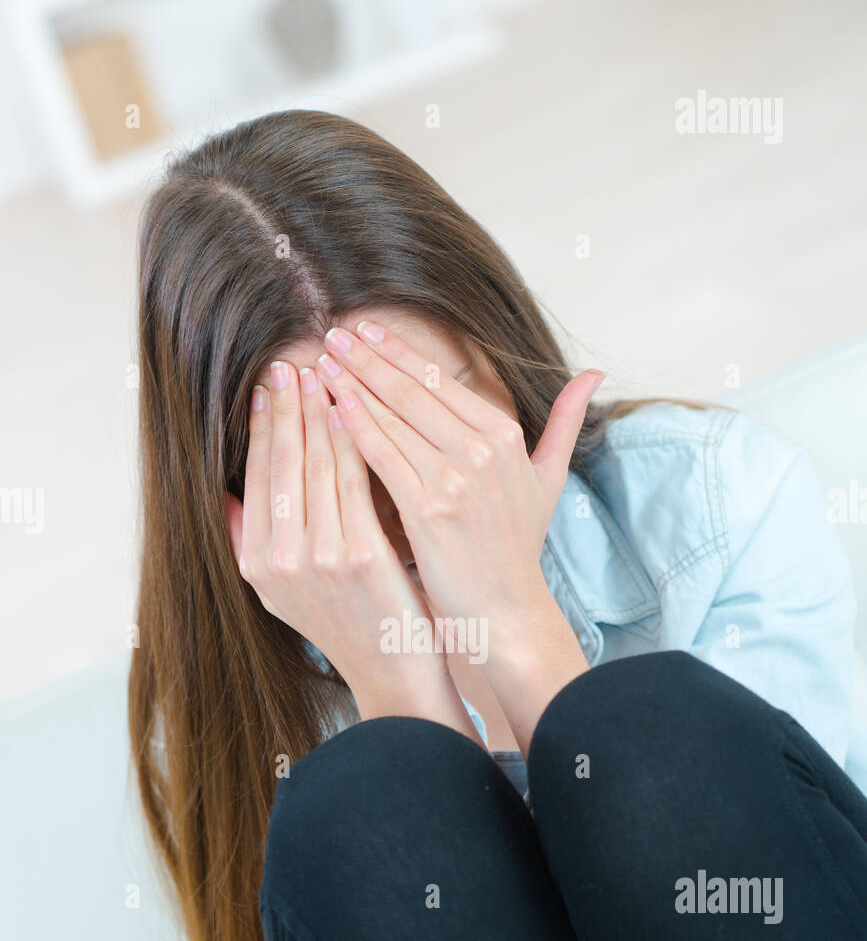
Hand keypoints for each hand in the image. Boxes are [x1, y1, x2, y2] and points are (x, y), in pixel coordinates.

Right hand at [225, 360, 481, 734]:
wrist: (394, 673)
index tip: (272, 386)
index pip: (257, 477)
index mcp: (256, 565)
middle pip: (284, 464)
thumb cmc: (350, 624)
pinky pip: (355, 482)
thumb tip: (225, 496)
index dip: (265, 427)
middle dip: (290, 408)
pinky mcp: (360, 557)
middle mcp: (279, 562)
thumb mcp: (285, 594)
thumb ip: (254, 545)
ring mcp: (319, 559)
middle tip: (296, 364)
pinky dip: (355, 441)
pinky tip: (359, 412)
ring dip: (323, 413)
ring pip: (318, 466)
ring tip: (329, 375)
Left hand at [315, 320, 602, 653]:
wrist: (505, 611)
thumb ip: (565, 423)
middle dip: (367, 358)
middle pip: (413, 391)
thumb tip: (593, 376)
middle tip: (329, 333)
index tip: (365, 330)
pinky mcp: (429, 509)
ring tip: (321, 363)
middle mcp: (484, 450)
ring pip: (394, 417)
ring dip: (353, 385)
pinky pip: (382, 456)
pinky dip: (354, 427)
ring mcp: (457, 479)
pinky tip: (329, 408)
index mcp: (506, 436)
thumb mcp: (548, 479)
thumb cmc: (516, 549)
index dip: (399, 352)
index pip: (441, 381)